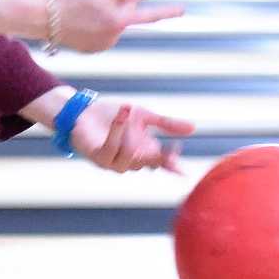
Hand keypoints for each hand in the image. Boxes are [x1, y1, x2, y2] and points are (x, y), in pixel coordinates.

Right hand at [48, 0, 182, 53]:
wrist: (38, 16)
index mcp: (118, 20)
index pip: (149, 15)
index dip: (167, 11)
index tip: (182, 10)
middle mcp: (113, 36)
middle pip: (126, 15)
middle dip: (119, 3)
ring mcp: (101, 45)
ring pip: (112, 23)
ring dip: (104, 13)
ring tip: (81, 6)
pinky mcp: (90, 49)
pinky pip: (100, 33)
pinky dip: (94, 24)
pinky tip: (79, 19)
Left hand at [67, 98, 193, 173]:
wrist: (85, 110)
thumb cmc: (114, 115)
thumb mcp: (144, 116)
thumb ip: (166, 124)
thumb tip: (193, 128)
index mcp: (144, 151)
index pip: (162, 162)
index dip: (172, 165)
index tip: (183, 168)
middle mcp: (130, 160)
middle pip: (147, 163)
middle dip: (156, 155)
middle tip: (165, 147)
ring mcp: (113, 161)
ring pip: (129, 160)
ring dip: (131, 140)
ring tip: (129, 116)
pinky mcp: (98, 157)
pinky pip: (110, 151)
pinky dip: (116, 134)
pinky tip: (120, 119)